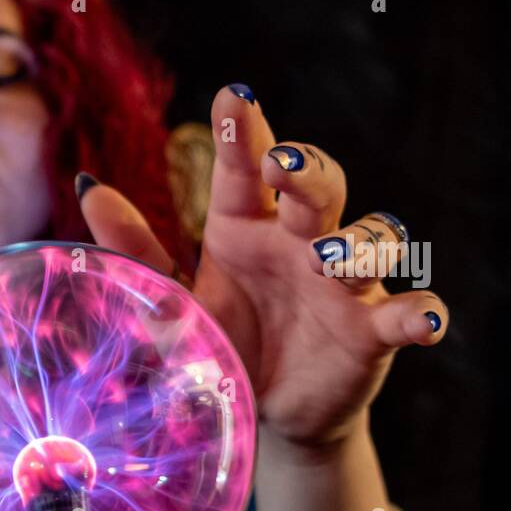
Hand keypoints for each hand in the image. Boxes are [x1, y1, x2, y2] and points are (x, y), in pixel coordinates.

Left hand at [76, 84, 448, 446]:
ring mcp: (344, 286)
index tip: (233, 98)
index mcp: (246, 230)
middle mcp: (300, 245)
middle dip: (307, 169)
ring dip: (358, 243)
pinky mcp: (373, 333)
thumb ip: (136, 248)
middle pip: (319, 187)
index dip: (243, 134)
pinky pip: (406, 314)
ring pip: (372, 239)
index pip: (244, 172)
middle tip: (282, 165)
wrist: (261, 412)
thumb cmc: (221, 340)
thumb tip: (88, 186)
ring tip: (329, 258)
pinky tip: (422, 321)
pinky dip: (420, 313)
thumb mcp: (172, 300)